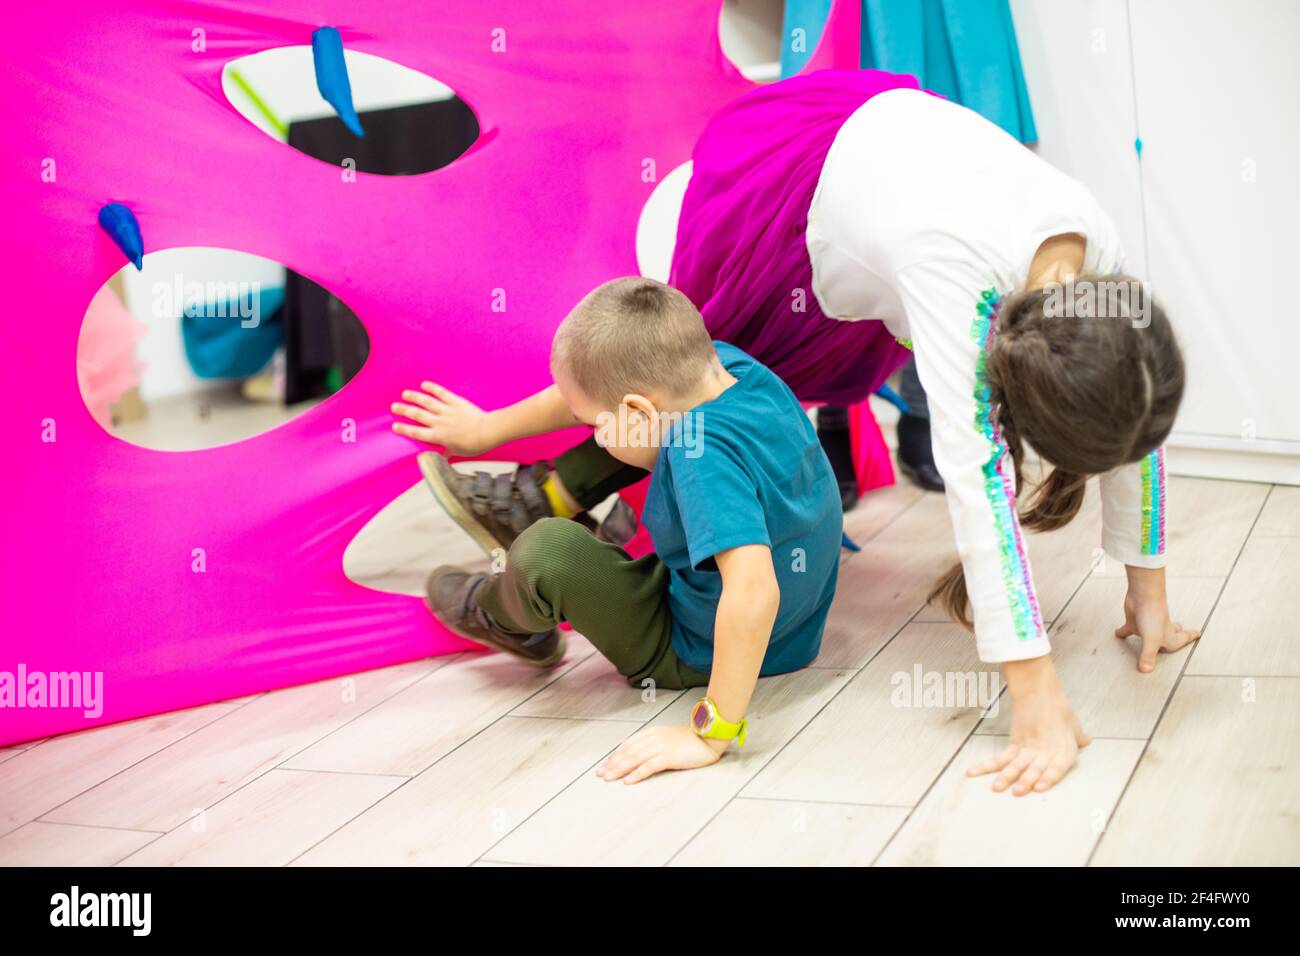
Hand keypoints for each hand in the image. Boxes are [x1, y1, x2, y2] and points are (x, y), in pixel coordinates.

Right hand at [390, 381, 491, 455]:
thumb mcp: (457, 452)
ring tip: (405, 394)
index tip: (395, 426)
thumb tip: (438, 456)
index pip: (417, 433)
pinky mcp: (456, 402)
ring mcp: (447, 411)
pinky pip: (442, 394)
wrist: (488, 432)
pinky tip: (424, 384)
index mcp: (438, 437)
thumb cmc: (474, 444)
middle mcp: (440, 423)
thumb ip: (445, 452)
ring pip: (427, 402)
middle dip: (404, 410)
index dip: (404, 429)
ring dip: (414, 397)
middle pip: (418, 415)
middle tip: (394, 407)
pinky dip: (432, 388)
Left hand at [596, 726, 726, 783]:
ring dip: (619, 769)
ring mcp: (660, 747)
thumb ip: (652, 743)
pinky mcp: (669, 756)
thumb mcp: (666, 738)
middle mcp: (653, 739)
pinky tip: (628, 781)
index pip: (627, 745)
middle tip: (600, 774)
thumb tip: (636, 755)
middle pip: (627, 752)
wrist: (707, 737)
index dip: (614, 756)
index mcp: (651, 733)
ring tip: (609, 778)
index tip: (604, 766)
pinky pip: (649, 766)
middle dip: (612, 764)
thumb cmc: (689, 740)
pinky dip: (637, 774)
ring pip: (634, 758)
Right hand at [968, 657, 1089, 794]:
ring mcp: (1028, 747)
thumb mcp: (1073, 723)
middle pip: (1034, 768)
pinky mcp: (1014, 742)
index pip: (1057, 767)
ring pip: (1015, 764)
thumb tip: (1086, 741)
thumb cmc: (1057, 706)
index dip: (1049, 778)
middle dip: (1025, 781)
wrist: (1037, 689)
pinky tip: (973, 772)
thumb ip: (1078, 737)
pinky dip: (986, 765)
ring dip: (1005, 777)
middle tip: (1017, 792)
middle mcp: (1045, 750)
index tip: (1040, 788)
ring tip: (996, 788)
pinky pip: (1000, 757)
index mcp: (1063, 749)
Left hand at [1116, 566, 1198, 672]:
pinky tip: (1117, 634)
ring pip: (1151, 634)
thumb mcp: (1152, 640)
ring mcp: (1147, 626)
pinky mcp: (1134, 621)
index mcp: (1169, 638)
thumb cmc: (1152, 616)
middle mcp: (1160, 632)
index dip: (1190, 638)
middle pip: (1172, 635)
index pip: (1182, 641)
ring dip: (1151, 638)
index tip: (1198, 634)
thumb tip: (1146, 671)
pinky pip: (1128, 629)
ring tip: (1151, 641)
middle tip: (1184, 635)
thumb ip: (1148, 656)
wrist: (1142, 596)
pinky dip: (1123, 632)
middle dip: (1178, 636)